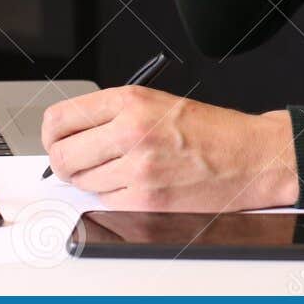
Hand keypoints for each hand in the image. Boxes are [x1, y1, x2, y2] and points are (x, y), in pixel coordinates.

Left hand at [40, 85, 299, 211]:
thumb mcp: (157, 103)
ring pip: (83, 184)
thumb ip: (112, 115)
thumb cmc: (211, 130)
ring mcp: (138, 167)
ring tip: (123, 172)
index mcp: (131, 100)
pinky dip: (116, 199)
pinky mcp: (146, 199)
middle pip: (62, 157)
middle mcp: (131, 130)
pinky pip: (106, 203)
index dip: (52, 136)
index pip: (59, 119)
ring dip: (95, 182)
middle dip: (67, 165)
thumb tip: (70, 137)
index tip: (58, 142)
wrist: (252, 155)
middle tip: (83, 164)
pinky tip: (140, 186)